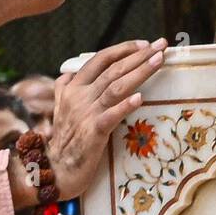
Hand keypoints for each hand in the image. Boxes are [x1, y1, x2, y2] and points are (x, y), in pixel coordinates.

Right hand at [47, 39, 165, 197]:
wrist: (54, 170)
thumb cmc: (63, 139)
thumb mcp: (59, 108)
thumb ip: (64, 88)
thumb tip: (70, 73)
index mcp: (73, 87)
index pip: (100, 59)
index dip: (123, 49)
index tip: (145, 44)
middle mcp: (79, 96)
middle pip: (113, 69)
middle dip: (138, 55)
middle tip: (161, 45)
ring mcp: (86, 113)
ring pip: (115, 87)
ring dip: (139, 72)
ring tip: (158, 60)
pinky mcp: (93, 132)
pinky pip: (111, 115)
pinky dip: (125, 105)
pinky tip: (140, 97)